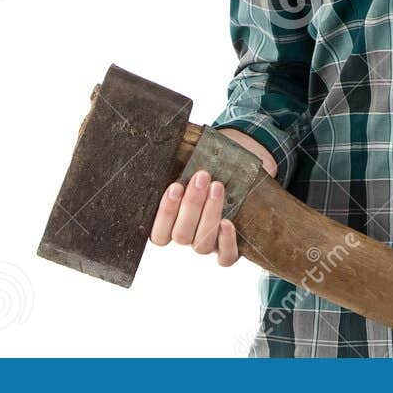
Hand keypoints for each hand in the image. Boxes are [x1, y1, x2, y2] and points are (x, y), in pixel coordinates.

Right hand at [149, 127, 276, 266]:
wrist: (234, 175)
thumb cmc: (203, 169)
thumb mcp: (186, 163)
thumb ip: (174, 159)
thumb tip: (164, 134)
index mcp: (166, 224)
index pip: (158, 233)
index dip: (165, 212)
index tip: (175, 185)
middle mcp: (184, 238)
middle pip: (181, 234)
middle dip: (192, 204)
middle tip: (203, 176)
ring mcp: (205, 245)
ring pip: (201, 244)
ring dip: (209, 214)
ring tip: (218, 186)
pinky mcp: (226, 249)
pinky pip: (225, 258)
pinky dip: (226, 242)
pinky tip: (228, 222)